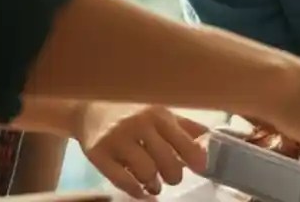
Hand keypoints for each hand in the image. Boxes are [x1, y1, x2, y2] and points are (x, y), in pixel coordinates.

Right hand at [73, 102, 207, 199]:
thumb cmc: (132, 111)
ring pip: (145, 172)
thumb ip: (185, 126)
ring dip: (154, 185)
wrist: (88, 106)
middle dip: (174, 175)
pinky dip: (136, 191)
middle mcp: (138, 124)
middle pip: (166, 161)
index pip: (184, 141)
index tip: (200, 168)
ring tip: (155, 185)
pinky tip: (142, 192)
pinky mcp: (98, 153)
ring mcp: (117, 139)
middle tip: (173, 177)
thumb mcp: (160, 112)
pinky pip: (121, 180)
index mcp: (158, 114)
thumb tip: (212, 139)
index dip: (196, 159)